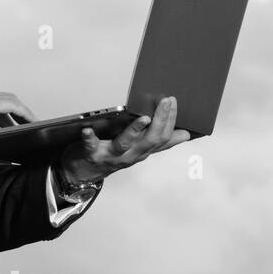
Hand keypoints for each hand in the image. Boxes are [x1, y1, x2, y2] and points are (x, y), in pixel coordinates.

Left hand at [60, 95, 190, 181]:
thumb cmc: (115, 155)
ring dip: (135, 130)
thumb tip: (185, 135)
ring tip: (144, 118)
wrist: (88, 172)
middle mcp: (130, 154)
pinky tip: (87, 129)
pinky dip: (90, 138)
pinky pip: (92, 146)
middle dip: (160, 120)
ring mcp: (111, 155)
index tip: (172, 101)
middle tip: (166, 102)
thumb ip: (161, 141)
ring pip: (126, 144)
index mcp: (143, 150)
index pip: (163, 137)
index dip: (170, 120)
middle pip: (150, 139)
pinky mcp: (93, 154)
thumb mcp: (141, 148)